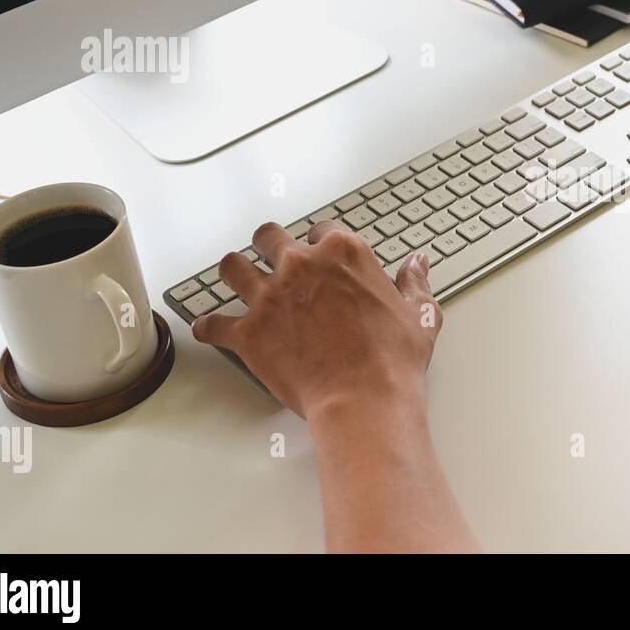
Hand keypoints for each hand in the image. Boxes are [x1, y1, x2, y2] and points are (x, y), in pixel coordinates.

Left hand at [191, 220, 441, 419]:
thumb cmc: (393, 360)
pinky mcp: (247, 333)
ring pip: (232, 268)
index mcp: (343, 253)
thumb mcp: (419, 315)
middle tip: (271, 258)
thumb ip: (414, 283)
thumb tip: (418, 264)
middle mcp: (301, 266)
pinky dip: (209, 327)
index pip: (322, 229)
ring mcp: (269, 298)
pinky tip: (209, 329)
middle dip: (268, 246)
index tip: (320, 254)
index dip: (320, 241)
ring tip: (235, 279)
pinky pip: (212, 323)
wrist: (364, 399)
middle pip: (268, 237)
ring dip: (233, 273)